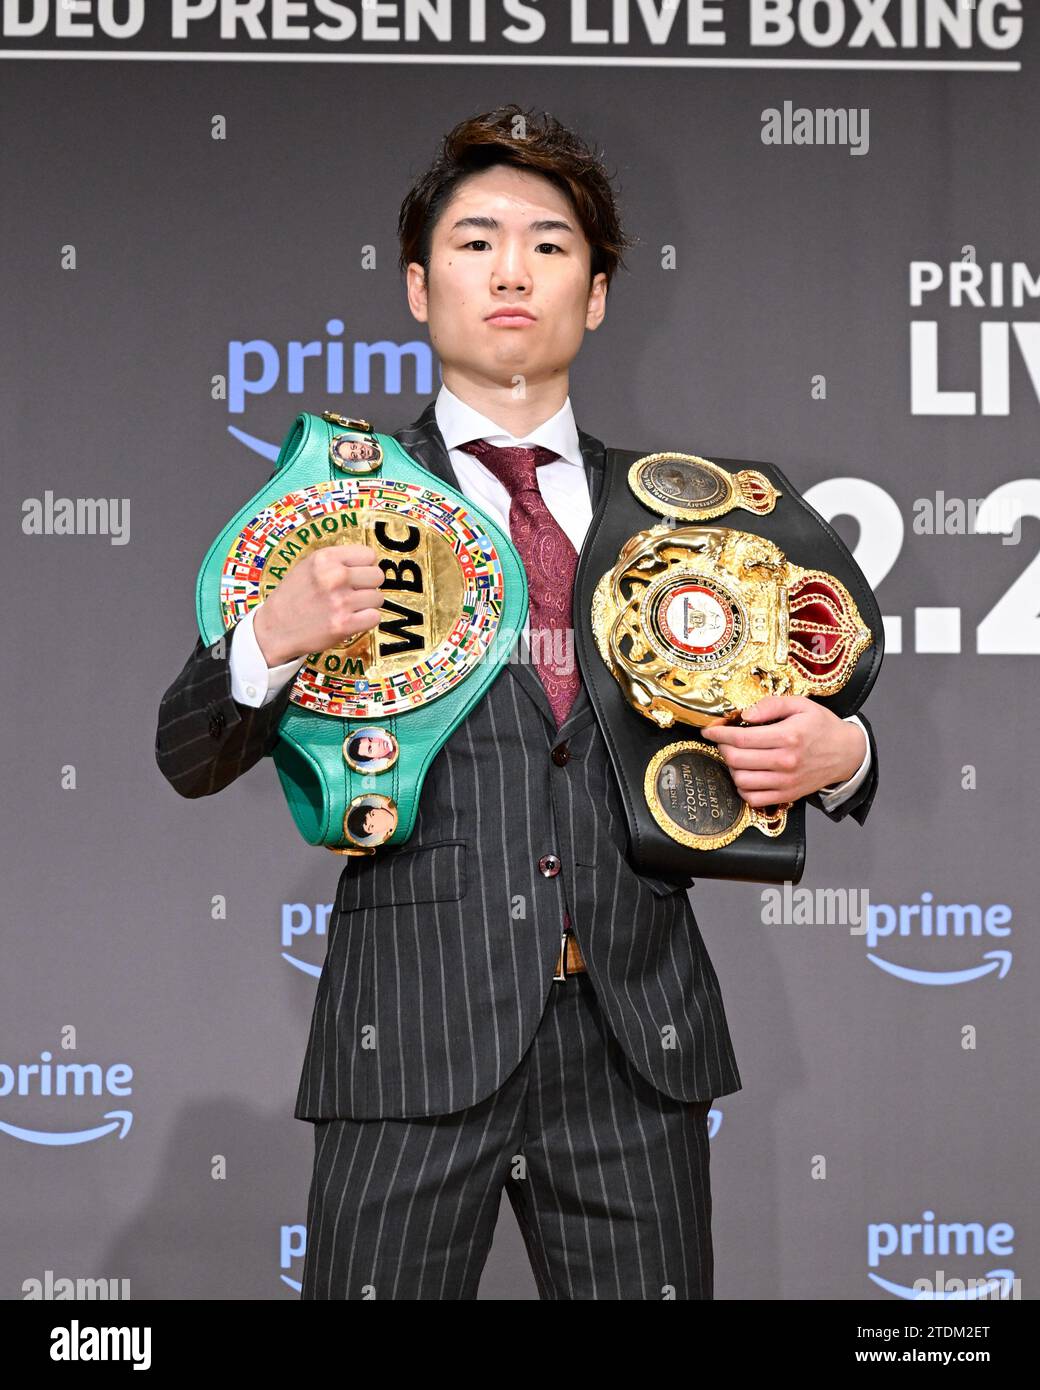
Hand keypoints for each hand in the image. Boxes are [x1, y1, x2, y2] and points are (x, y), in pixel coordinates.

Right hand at [252, 544, 384, 665]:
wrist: (275, 628)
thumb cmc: (292, 597)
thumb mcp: (308, 566)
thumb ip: (336, 560)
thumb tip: (368, 561)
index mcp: (325, 558)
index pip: (369, 554)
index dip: (365, 566)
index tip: (358, 574)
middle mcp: (334, 576)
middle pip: (378, 576)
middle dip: (369, 585)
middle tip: (354, 592)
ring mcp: (341, 601)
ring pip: (378, 598)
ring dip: (367, 604)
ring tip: (349, 607)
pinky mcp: (344, 624)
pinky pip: (375, 617)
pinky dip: (366, 620)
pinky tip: (352, 619)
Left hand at [700, 695, 864, 807]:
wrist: (847, 753)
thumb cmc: (822, 727)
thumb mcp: (800, 705)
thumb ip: (771, 705)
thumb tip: (744, 714)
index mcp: (787, 737)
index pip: (741, 738)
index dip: (718, 734)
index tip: (709, 730)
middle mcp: (785, 762)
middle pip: (736, 760)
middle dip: (721, 748)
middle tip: (722, 740)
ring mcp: (785, 782)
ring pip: (741, 780)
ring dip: (731, 767)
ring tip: (736, 756)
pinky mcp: (787, 796)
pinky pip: (753, 798)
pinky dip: (742, 787)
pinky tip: (746, 774)